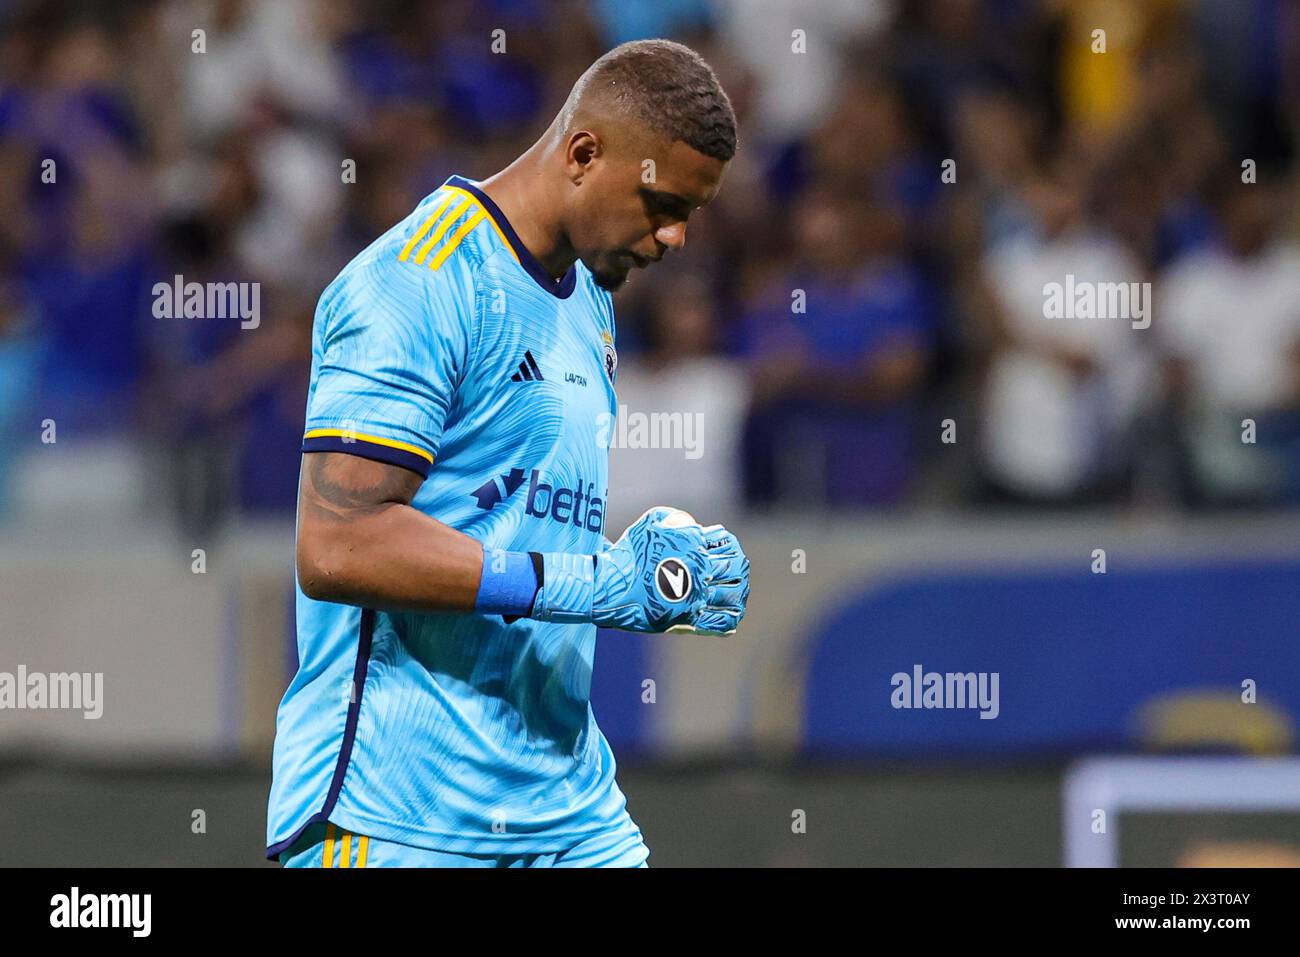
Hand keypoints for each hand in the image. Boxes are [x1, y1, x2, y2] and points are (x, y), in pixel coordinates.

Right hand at [531, 507, 750, 634]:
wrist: (610, 585)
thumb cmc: (628, 552)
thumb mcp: (650, 523)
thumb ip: (675, 519)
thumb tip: (692, 524)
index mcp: (693, 544)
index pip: (727, 542)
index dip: (730, 545)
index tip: (728, 549)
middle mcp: (699, 569)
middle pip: (735, 568)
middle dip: (739, 568)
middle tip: (738, 571)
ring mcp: (695, 595)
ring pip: (733, 595)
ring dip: (740, 592)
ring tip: (739, 593)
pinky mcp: (688, 619)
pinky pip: (720, 621)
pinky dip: (731, 618)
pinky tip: (733, 616)